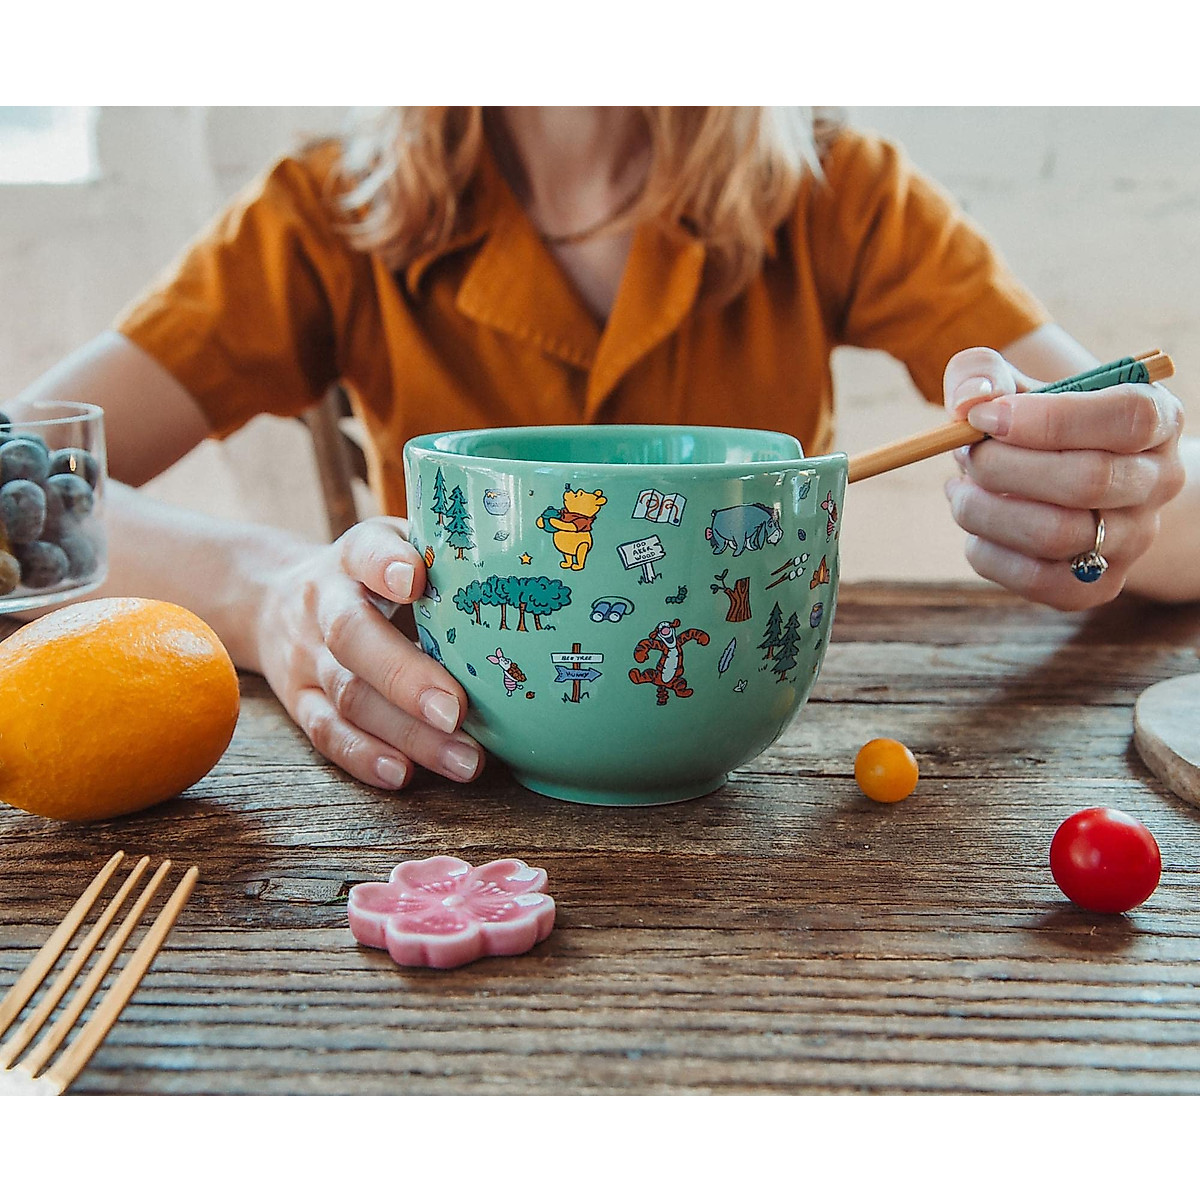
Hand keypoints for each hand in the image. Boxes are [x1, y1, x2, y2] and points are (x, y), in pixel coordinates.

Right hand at [253, 517, 482, 788]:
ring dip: (407, 734)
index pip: (365, 552)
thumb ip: (446, 556)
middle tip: (457, 711)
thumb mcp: (398, 546)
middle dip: (404, 677)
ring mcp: (307, 657)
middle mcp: (323, 604)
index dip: (385, 564)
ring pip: (350, 696)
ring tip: (464, 760)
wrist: (272, 601)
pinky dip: (364, 757)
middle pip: (352, 637)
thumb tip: (526, 576)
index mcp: (354, 557)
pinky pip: (327, 733)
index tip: (414, 579)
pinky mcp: (300, 702)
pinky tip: (404, 774)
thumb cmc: (370, 577)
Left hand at [941, 348, 1185, 609]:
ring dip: (984, 510)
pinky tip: (975, 527)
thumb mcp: (1011, 384)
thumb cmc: (1033, 425)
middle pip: (1088, 481)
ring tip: (961, 489)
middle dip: (1002, 466)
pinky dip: (986, 552)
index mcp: (1154, 419)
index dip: (1048, 419)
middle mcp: (1157, 482)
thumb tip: (968, 404)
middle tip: (964, 453)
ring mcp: (1133, 540)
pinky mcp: (1098, 587)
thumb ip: (981, 373)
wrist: (1064, 483)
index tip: (985, 418)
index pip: (1126, 417)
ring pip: (1055, 534)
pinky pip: (1036, 580)